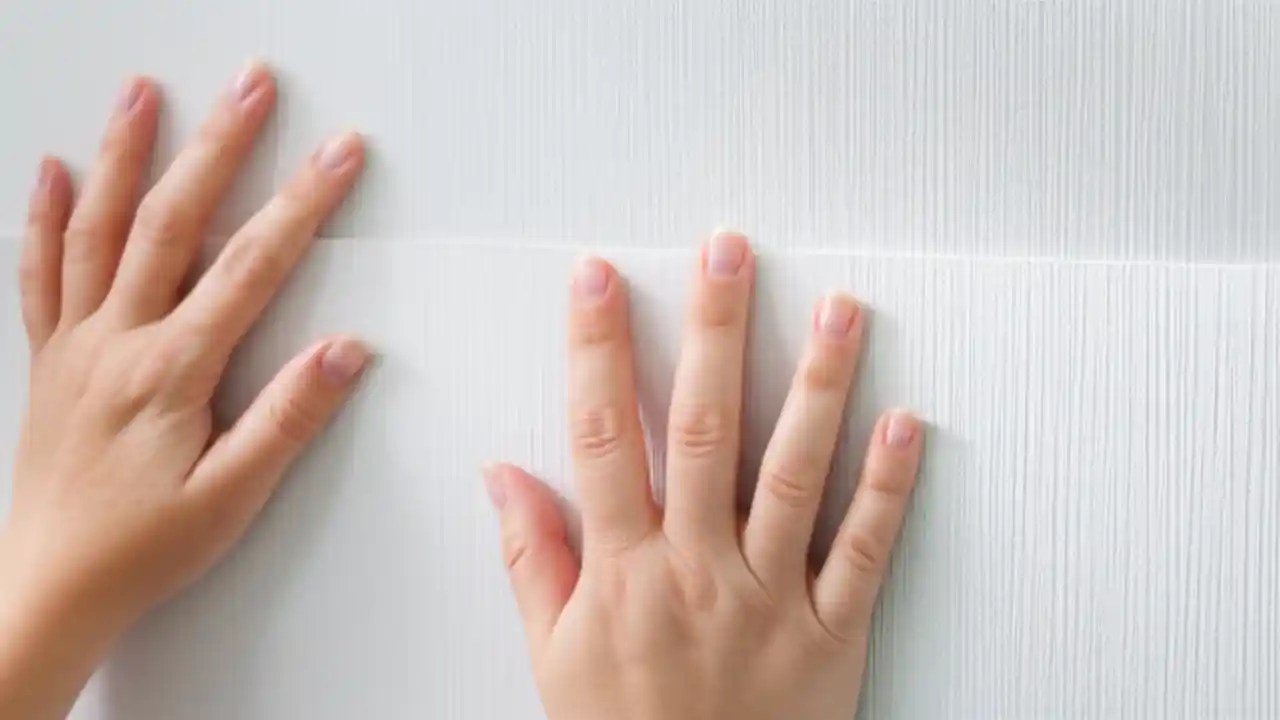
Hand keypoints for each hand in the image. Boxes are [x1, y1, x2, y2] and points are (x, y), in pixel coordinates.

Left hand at [1, 64, 367, 718]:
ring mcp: (77, 344)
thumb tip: (344, 352)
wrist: (46, 586)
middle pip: (172, 221)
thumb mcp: (231, 497)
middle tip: (250, 86)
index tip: (337, 156)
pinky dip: (45, 217)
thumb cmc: (140, 548)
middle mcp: (117, 341)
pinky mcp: (51, 359)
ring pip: (100, 228)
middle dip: (219, 146)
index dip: (301, 204)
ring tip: (145, 93)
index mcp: (171, 371)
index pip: (250, 266)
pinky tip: (54, 173)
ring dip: (126, 153)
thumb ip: (287, 418)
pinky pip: (41, 273)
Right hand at [486, 233, 923, 719]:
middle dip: (713, 331)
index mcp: (623, 571)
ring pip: (793, 472)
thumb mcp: (554, 657)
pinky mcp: (831, 633)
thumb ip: (535, 558)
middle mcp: (697, 570)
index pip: (603, 436)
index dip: (597, 350)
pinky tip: (903, 423)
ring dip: (817, 384)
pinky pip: (863, 551)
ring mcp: (770, 598)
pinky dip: (887, 487)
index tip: (598, 281)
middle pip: (702, 429)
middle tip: (726, 252)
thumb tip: (505, 475)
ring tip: (836, 309)